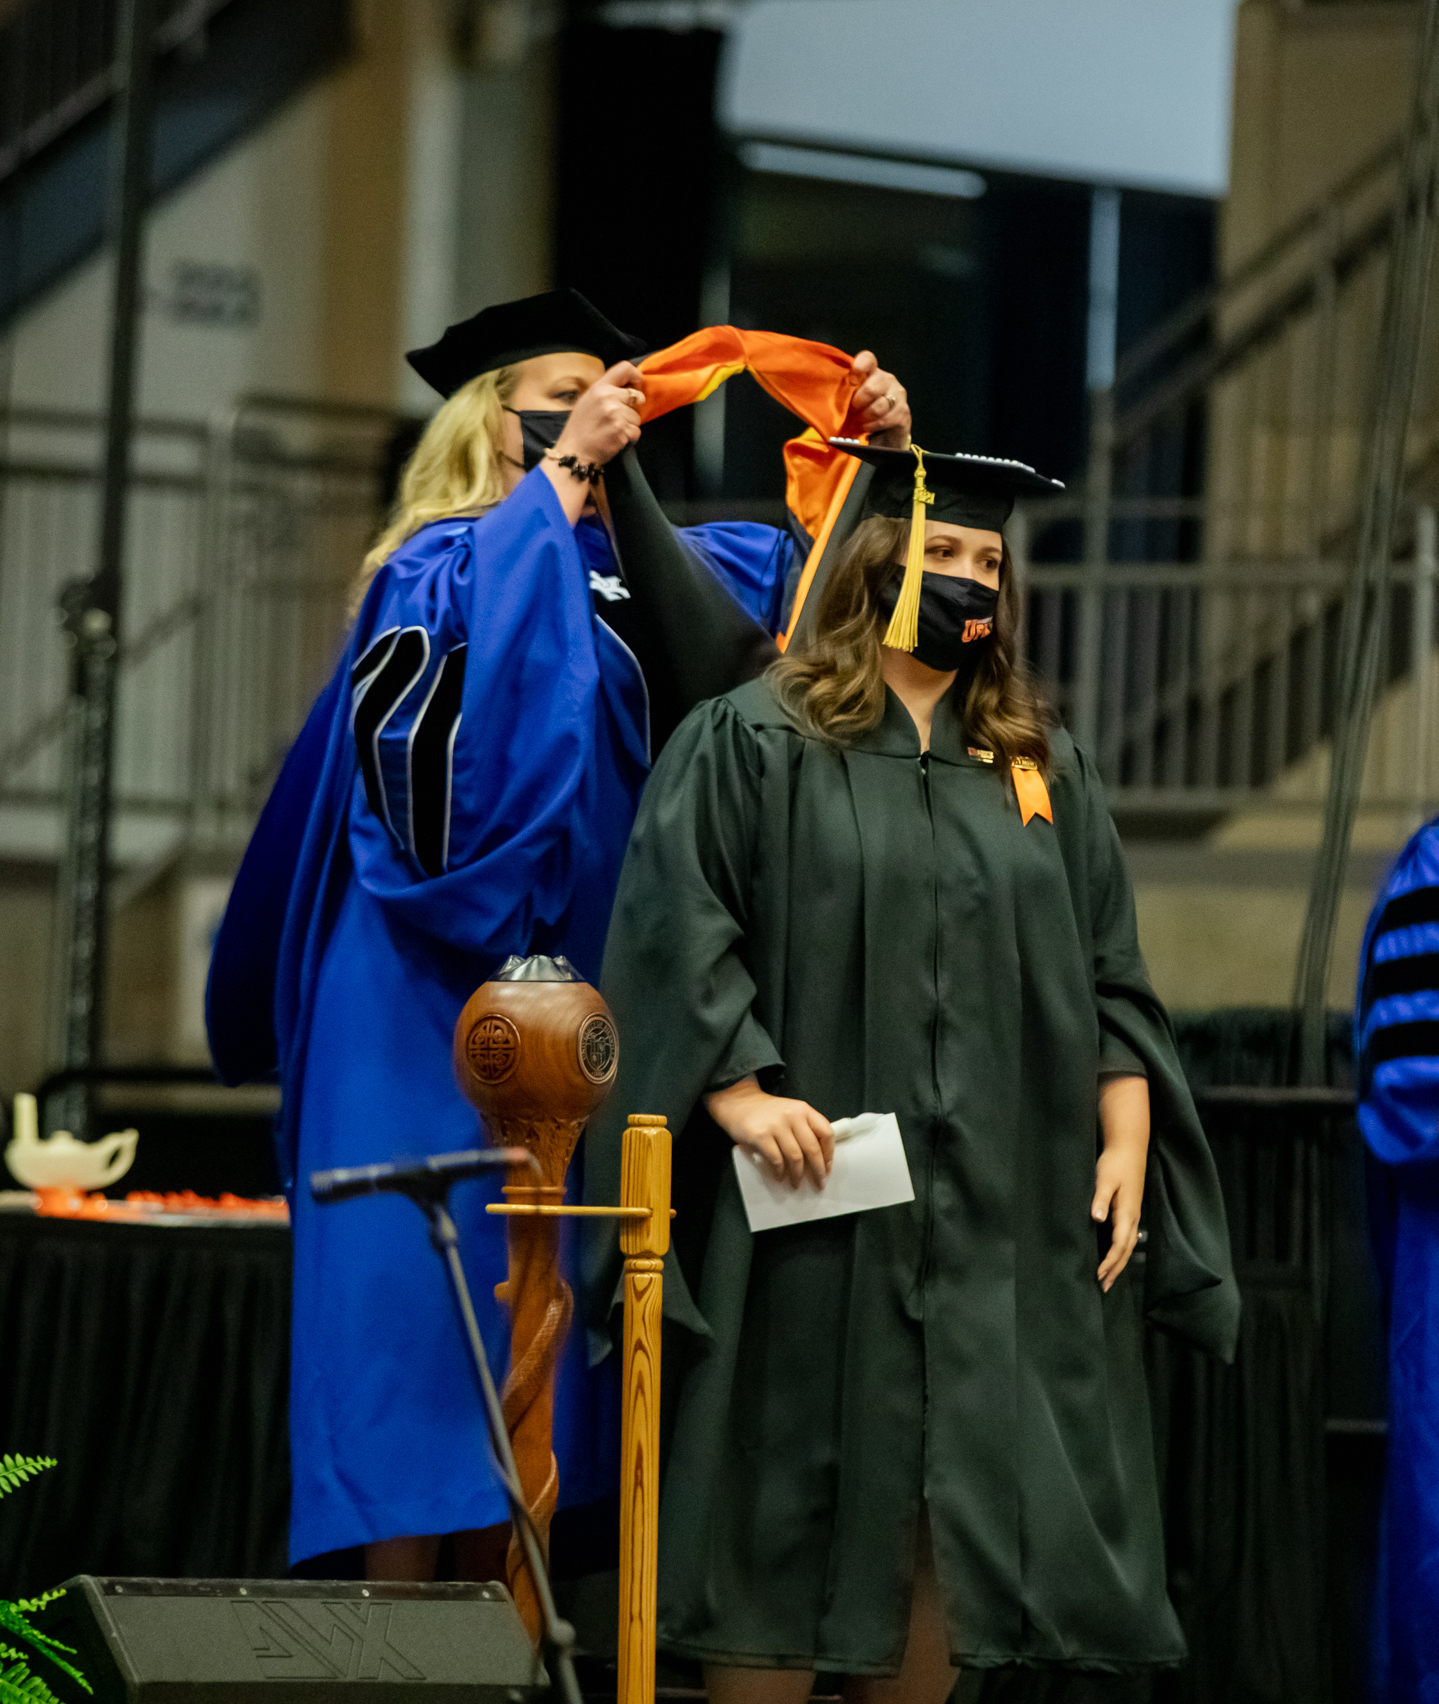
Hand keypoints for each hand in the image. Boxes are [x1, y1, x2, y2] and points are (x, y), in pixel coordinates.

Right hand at [551, 360, 645, 469]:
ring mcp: (615, 414)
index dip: (635, 376)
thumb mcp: (587, 400)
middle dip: (633, 408)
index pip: (625, 368)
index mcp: (599, 387)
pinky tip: (616, 439)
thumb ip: (605, 391)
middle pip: (638, 396)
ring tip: (614, 430)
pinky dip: (630, 437)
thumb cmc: (580, 428)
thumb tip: (626, 386)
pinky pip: (636, 431)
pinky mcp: (621, 430)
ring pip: (638, 417)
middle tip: (621, 417)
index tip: (636, 385)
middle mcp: (608, 397)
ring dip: (630, 425)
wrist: (575, 452)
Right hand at [705, 1076, 833, 1189]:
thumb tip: (817, 1159)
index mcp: (804, 1110)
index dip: (829, 1154)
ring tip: (796, 1184)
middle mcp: (792, 1116)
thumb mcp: (790, 1112)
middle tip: (819, 1184)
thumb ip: (804, 1128)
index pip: (826, 1132)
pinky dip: (780, 1172)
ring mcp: (776, 1125)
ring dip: (798, 1175)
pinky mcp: (760, 1136)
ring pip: (795, 1157)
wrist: (738, 1102)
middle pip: (812, 1148)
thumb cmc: (767, 1112)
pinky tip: (779, 1177)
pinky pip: (776, 1160)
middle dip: (817, 1170)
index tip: (827, 1168)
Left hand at [846, 350, 910, 447]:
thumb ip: (842, 395)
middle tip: (854, 408)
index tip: (852, 379)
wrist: (880, 434)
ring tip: (859, 423)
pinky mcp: (903, 411)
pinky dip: (875, 426)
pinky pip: (888, 418)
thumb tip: (825, 396)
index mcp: (870, 372)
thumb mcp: (847, 402)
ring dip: (867, 416)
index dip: (860, 366)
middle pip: (875, 384)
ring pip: (881, 404)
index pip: (868, 359)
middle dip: (861, 399)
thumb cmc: (859, 414)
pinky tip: (868, 429)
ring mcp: (897, 394)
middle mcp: (885, 379)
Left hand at [1093, 1075, 1148, 1291]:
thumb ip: (1100, 1199)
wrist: (1129, 1148)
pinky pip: (1126, 1237)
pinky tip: (1112, 1255)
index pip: (1119, 1245)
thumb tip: (1097, 1218)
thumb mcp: (1105, 1179)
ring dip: (1118, 1262)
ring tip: (1108, 1278)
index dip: (1110, 1262)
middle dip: (1115, 1269)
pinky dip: (1119, 1251)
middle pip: (1126, 1250)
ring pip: (1128, 1245)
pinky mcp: (1129, 1210)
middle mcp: (1132, 1218)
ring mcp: (1132, 1215)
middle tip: (1104, 1287)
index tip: (1099, 1275)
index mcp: (1127, 1213)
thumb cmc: (1115, 1163)